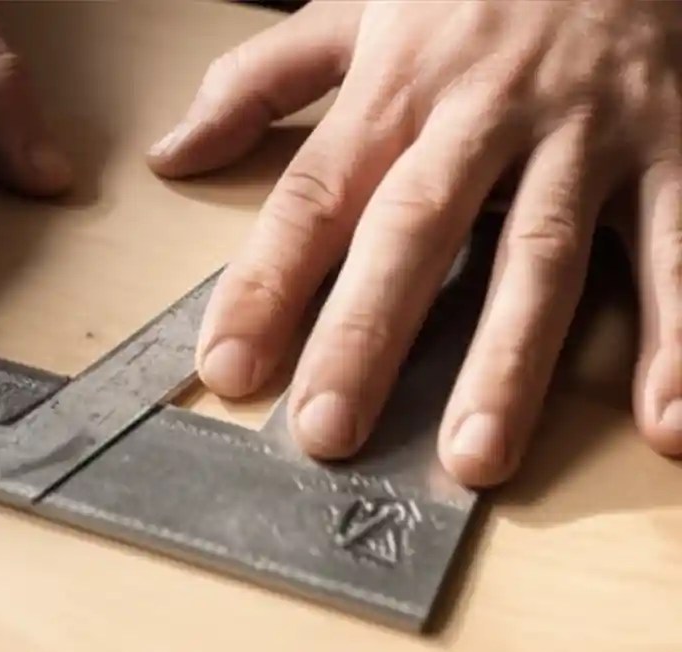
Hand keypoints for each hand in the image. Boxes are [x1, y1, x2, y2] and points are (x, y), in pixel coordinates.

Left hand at [149, 0, 681, 485]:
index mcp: (395, 91)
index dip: (265, 284)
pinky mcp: (672, 147)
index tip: (228, 367)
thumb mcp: (358, 8)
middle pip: (414, 232)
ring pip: (540, 255)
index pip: (313, 198)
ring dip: (510, 361)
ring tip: (476, 456)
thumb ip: (259, 81)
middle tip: (328, 431)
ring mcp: (581, 137)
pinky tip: (667, 420)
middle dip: (368, 334)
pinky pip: (677, 245)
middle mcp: (481, 118)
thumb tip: (171, 153)